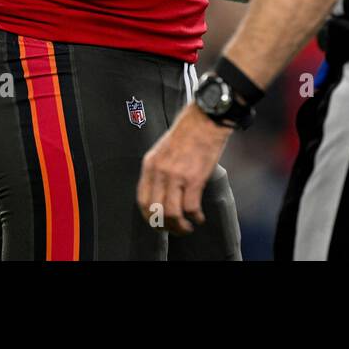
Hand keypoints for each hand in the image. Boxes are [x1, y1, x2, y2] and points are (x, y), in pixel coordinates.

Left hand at [137, 103, 231, 233]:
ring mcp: (176, 176)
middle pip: (154, 211)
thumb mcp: (164, 149)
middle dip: (164, 226)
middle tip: (174, 229)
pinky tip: (199, 217)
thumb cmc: (189, 131)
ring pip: (171, 213)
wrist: (206, 119)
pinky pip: (191, 207)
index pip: (142, 200)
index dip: (149, 217)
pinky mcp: (194, 178)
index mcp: (150, 164)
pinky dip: (195, 217)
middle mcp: (160, 172)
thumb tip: (163, 191)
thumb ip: (160, 169)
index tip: (158, 222)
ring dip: (179, 226)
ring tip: (187, 227)